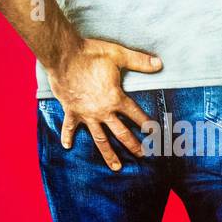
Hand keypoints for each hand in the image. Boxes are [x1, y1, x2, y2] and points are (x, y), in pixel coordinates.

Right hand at [46, 38, 162, 170]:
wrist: (62, 54)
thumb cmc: (90, 54)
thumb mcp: (118, 55)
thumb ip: (140, 61)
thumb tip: (160, 63)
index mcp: (117, 99)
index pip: (138, 116)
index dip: (149, 125)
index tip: (157, 135)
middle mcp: (103, 111)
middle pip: (122, 133)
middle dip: (134, 146)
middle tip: (143, 156)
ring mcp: (86, 114)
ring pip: (100, 138)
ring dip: (108, 154)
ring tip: (116, 167)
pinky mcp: (71, 110)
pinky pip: (69, 127)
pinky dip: (67, 136)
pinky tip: (67, 147)